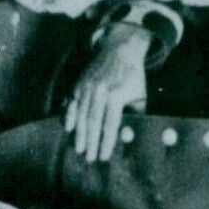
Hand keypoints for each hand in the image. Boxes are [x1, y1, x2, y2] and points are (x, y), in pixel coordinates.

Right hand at [65, 23, 149, 162]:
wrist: (120, 49)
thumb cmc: (133, 77)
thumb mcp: (140, 96)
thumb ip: (136, 115)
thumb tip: (131, 136)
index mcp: (116, 95)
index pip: (110, 125)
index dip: (106, 142)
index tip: (104, 157)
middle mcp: (100, 91)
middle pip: (93, 122)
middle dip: (91, 142)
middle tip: (89, 158)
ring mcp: (87, 86)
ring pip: (81, 114)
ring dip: (79, 133)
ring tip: (79, 149)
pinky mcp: (79, 83)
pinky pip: (72, 102)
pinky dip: (69, 115)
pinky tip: (68, 128)